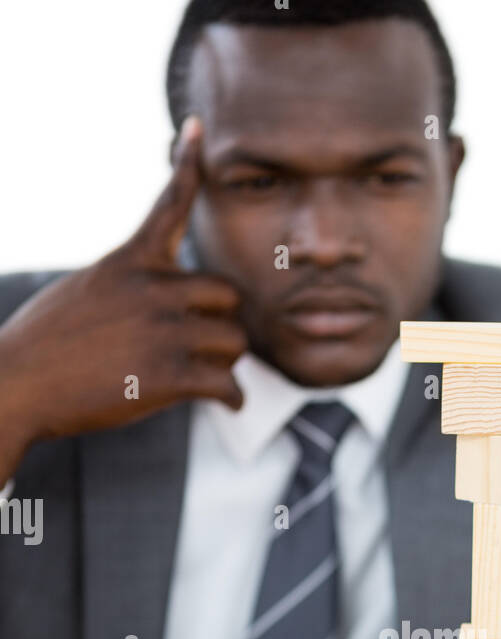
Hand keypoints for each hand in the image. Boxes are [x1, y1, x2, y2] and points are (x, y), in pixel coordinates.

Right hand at [0, 116, 244, 461]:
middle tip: (209, 343)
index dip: (187, 166)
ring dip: (227, 361)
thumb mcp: (87, 290)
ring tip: (210, 375)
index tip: (196, 129)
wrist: (18, 383)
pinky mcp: (169, 375)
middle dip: (222, 321)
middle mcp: (152, 288)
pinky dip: (232, 397)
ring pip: (235, 341)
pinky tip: (227, 402)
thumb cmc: (48, 344)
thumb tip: (164, 296)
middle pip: (226, 294)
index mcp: (130, 262)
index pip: (168, 205)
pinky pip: (227, 384)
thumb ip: (130, 284)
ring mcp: (164, 331)